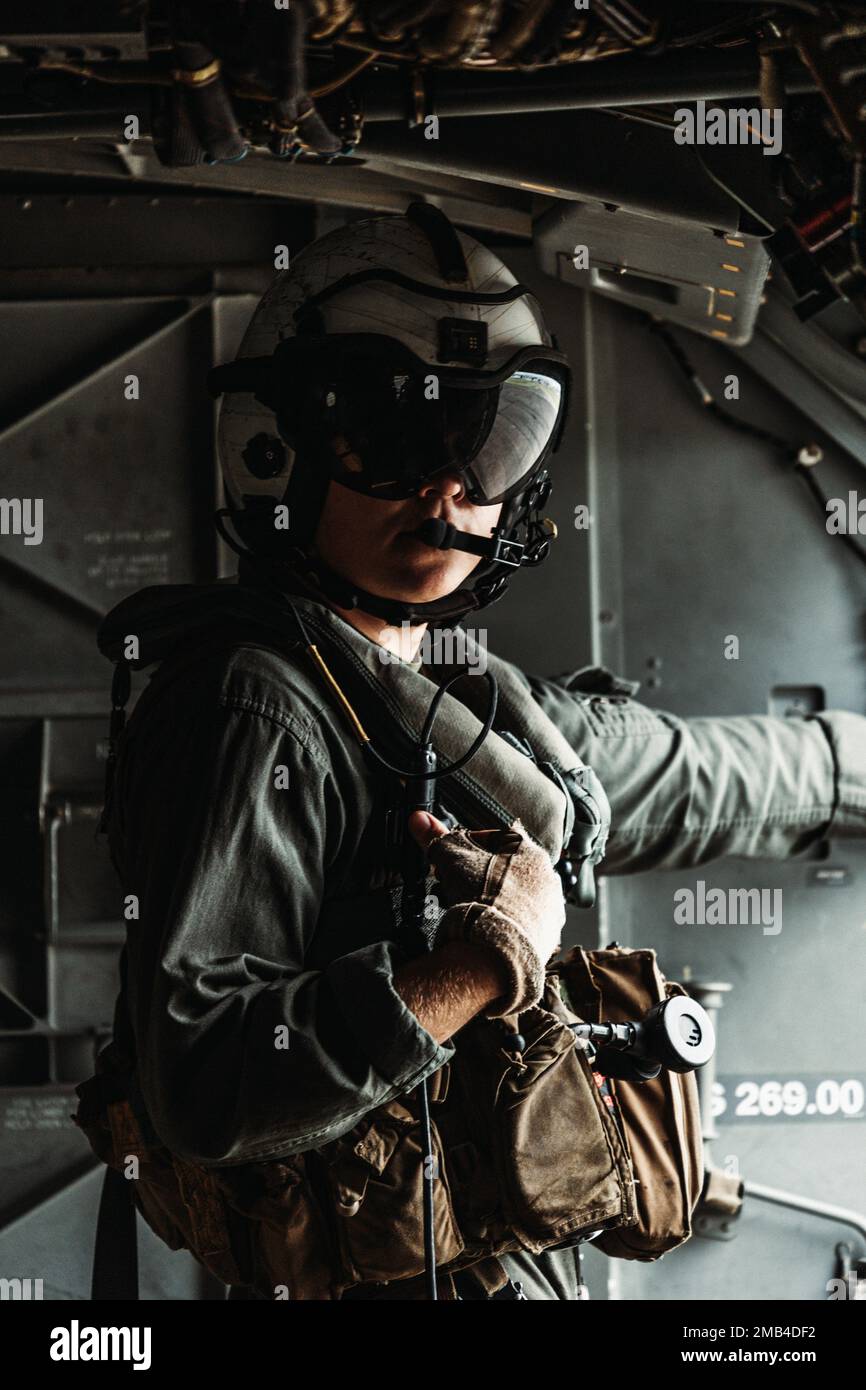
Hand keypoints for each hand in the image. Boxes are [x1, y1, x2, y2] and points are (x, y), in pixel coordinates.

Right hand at [408, 811, 564, 1018]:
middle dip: (479, 874)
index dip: (468, 845)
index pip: (497, 837)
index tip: (452, 857)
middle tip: (457, 885)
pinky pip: (523, 923)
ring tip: (470, 908)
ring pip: (516, 896)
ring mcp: (550, 909)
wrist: (496, 951)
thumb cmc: (480, 899)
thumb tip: (419, 818)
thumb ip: (435, 837)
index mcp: (530, 851)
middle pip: (506, 868)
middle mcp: (547, 878)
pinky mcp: (548, 936)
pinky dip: (506, 923)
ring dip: (493, 898)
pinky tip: (488, 928)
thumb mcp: (451, 859)